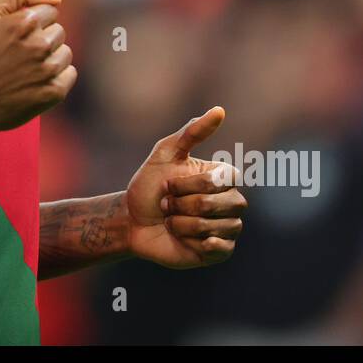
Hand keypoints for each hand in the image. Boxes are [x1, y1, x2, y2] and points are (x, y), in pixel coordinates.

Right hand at [0, 0, 76, 137]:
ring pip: (65, 53)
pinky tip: (35, 81)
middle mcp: (39, 45)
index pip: (50, 11)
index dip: (32, 22)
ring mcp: (47, 70)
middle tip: (17, 53)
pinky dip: (56, 77)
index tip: (16, 35)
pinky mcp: (53, 93)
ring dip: (50, 57)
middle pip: (59, 31)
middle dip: (42, 38)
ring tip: (25, 68)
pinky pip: (69, 74)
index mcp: (24, 22)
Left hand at [123, 106, 245, 268]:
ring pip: (218, 227)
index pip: (223, 179)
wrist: (132, 221)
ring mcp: (227, 227)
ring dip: (183, 224)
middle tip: (166, 206)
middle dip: (184, 205)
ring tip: (170, 222)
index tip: (167, 185)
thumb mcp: (165, 153)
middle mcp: (230, 201)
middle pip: (223, 204)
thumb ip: (191, 132)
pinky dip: (193, 242)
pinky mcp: (219, 251)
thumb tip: (220, 110)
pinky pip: (218, 248)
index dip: (191, 185)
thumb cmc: (149, 186)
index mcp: (222, 177)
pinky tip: (182, 239)